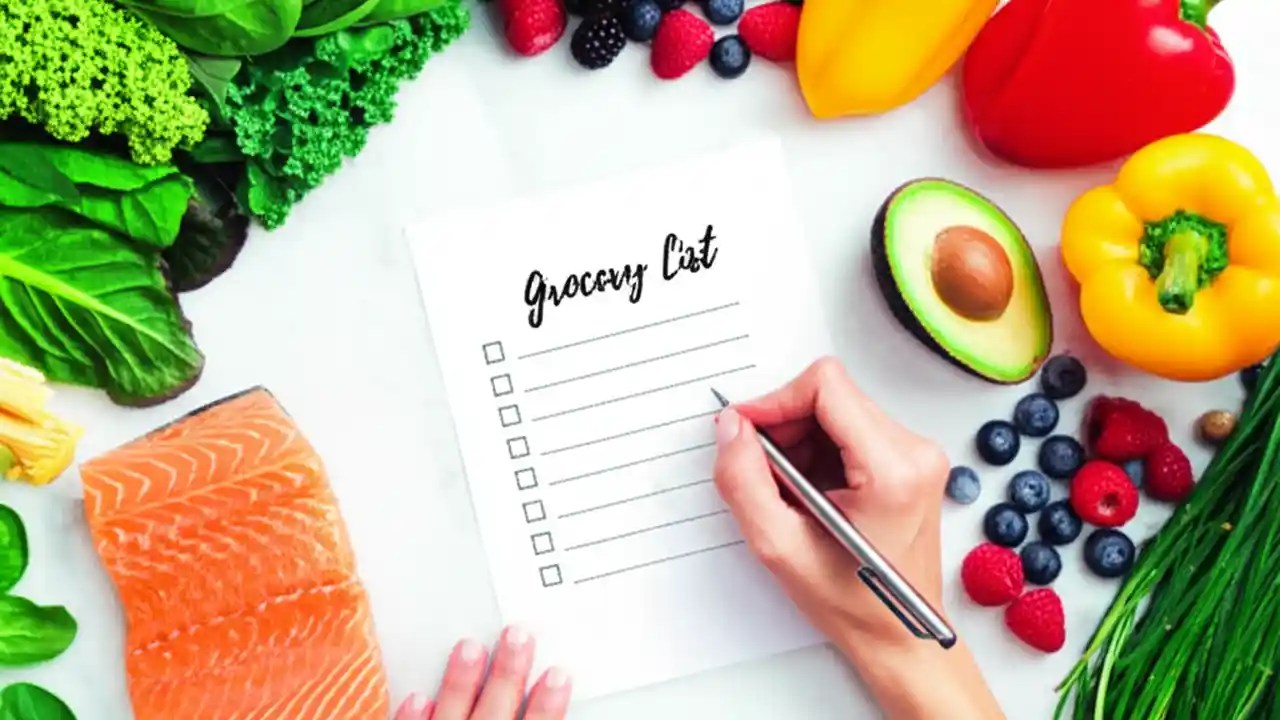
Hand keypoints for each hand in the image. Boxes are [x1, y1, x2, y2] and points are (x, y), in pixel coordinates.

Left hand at [395, 626, 570, 719]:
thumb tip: (546, 706)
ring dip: (461, 682)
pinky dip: (412, 718)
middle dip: (508, 672)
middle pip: (497, 711)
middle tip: (517, 636)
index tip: (557, 675)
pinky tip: (416, 697)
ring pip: (453, 714)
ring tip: (469, 646)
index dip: (547, 704)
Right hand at [713, 357, 1002, 718]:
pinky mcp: (909, 460)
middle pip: (830, 394)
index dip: (775, 401)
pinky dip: (817, 451)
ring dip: (800, 441)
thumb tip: (731, 428)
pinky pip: (849, 428)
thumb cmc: (854, 603)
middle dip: (784, 426)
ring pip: (836, 409)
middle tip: (764, 472)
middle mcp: (914, 452)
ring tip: (790, 492)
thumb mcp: (780, 546)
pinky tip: (811, 492)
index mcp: (892, 469)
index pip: (826, 386)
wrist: (900, 636)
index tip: (746, 429)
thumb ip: (744, 481)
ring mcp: (916, 454)